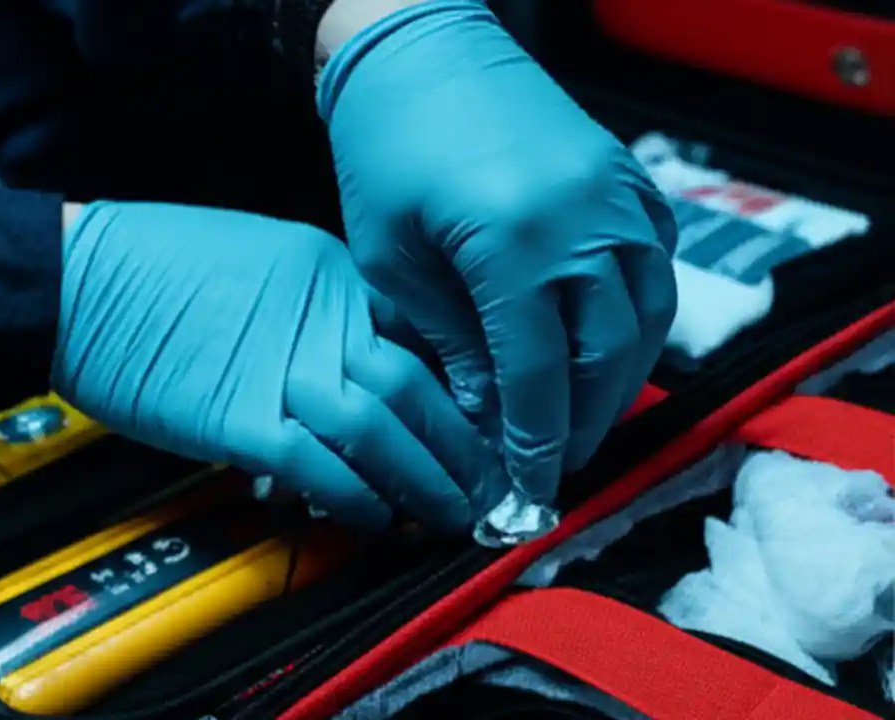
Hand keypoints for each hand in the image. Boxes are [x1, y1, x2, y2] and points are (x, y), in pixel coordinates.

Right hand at [53, 201, 507, 531]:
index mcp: (329, 273)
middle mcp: (321, 317)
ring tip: (453, 515)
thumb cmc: (151, 266)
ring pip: (386, 432)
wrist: (75, 278)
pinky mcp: (240, 419)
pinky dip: (359, 500)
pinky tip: (380, 520)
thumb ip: (315, 309)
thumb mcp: (259, 258)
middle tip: (490, 484)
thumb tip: (351, 368)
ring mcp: (283, 368)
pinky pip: (323, 469)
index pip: (420, 338)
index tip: (480, 429)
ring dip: (428, 482)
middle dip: (465, 447)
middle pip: (420, 388)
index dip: (460, 392)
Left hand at [317, 1, 677, 504]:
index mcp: (515, 244)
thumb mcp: (392, 260)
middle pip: (607, 357)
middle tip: (555, 465)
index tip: (526, 488)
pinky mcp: (631, 179)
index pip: (540, 375)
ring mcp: (620, 197)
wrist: (418, 48)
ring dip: (617, 380)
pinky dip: (636, 318)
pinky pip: (656, 266)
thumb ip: (448, 343)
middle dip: (582, 424)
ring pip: (647, 318)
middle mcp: (587, 222)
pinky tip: (604, 348)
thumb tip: (486, 416)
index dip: (535, 442)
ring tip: (580, 422)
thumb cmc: (385, 149)